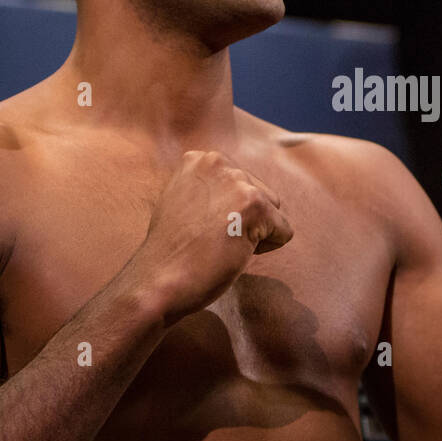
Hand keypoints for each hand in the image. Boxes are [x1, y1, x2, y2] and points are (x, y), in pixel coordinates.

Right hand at [138, 150, 291, 319]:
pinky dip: (267, 248)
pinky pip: (284, 231)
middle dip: (244, 222)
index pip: (241, 184)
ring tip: (220, 244)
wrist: (157, 280)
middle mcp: (218, 162)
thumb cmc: (171, 252)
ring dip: (255, 233)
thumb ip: (210, 190)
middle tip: (209, 240)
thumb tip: (238, 196)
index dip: (228, 214)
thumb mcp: (183, 202)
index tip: (200, 228)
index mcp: (199, 160)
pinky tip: (233, 252)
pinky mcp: (255, 205)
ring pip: (273, 212)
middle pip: (261, 195)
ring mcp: (237, 182)